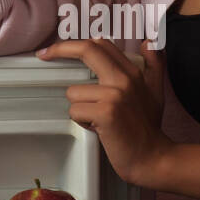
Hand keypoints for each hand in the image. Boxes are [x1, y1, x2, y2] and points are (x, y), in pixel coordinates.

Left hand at [35, 36, 172, 187]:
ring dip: (79, 109)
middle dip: (60, 49)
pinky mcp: (106, 113)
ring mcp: (115, 95)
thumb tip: (148, 43)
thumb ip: (154, 65)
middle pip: (88, 50)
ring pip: (74, 92)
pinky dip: (82, 122)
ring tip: (96, 120)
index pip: (102, 44)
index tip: (58, 48)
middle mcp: (125, 79)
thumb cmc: (148, 128)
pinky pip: (75, 110)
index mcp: (132, 72)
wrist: (152, 157)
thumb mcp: (156, 91)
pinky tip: (97, 129)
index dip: (77, 43)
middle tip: (43, 55)